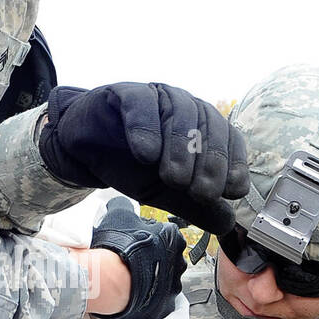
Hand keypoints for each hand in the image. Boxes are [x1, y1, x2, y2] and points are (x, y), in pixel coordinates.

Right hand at [38, 82, 249, 233]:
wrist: (85, 152)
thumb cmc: (130, 166)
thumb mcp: (165, 193)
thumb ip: (194, 207)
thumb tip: (227, 225)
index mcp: (200, 127)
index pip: (229, 139)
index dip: (233, 165)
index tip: (230, 192)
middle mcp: (183, 106)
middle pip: (208, 125)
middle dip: (209, 162)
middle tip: (202, 193)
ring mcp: (156, 97)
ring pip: (179, 112)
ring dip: (180, 148)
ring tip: (173, 179)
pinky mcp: (125, 93)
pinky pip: (141, 104)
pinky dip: (145, 127)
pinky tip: (145, 153)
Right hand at [89, 198, 185, 318]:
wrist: (108, 279)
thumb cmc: (116, 245)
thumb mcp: (118, 214)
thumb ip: (124, 205)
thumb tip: (121, 203)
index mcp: (173, 236)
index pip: (165, 234)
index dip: (148, 239)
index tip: (137, 244)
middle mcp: (179, 260)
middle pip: (168, 258)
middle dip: (154, 260)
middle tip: (135, 262)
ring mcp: (174, 284)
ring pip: (166, 280)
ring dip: (154, 279)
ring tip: (134, 280)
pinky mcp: (165, 305)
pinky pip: (160, 301)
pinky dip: (150, 299)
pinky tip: (137, 295)